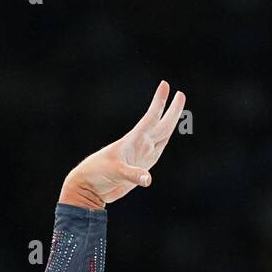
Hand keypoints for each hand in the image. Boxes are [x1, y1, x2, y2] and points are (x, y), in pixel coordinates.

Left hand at [59, 80, 185, 208]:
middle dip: (173, 111)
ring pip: (162, 135)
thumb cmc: (98, 174)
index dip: (159, 102)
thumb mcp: (115, 172)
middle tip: (180, 94)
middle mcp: (141, 146)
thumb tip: (147, 179)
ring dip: (171, 122)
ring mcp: (142, 155)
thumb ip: (133, 174)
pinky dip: (165, 141)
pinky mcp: (142, 166)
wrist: (90, 186)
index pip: (151, 118)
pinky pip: (158, 150)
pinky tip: (169, 135)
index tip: (164, 85)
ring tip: (177, 108)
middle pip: (162, 125)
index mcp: (134, 141)